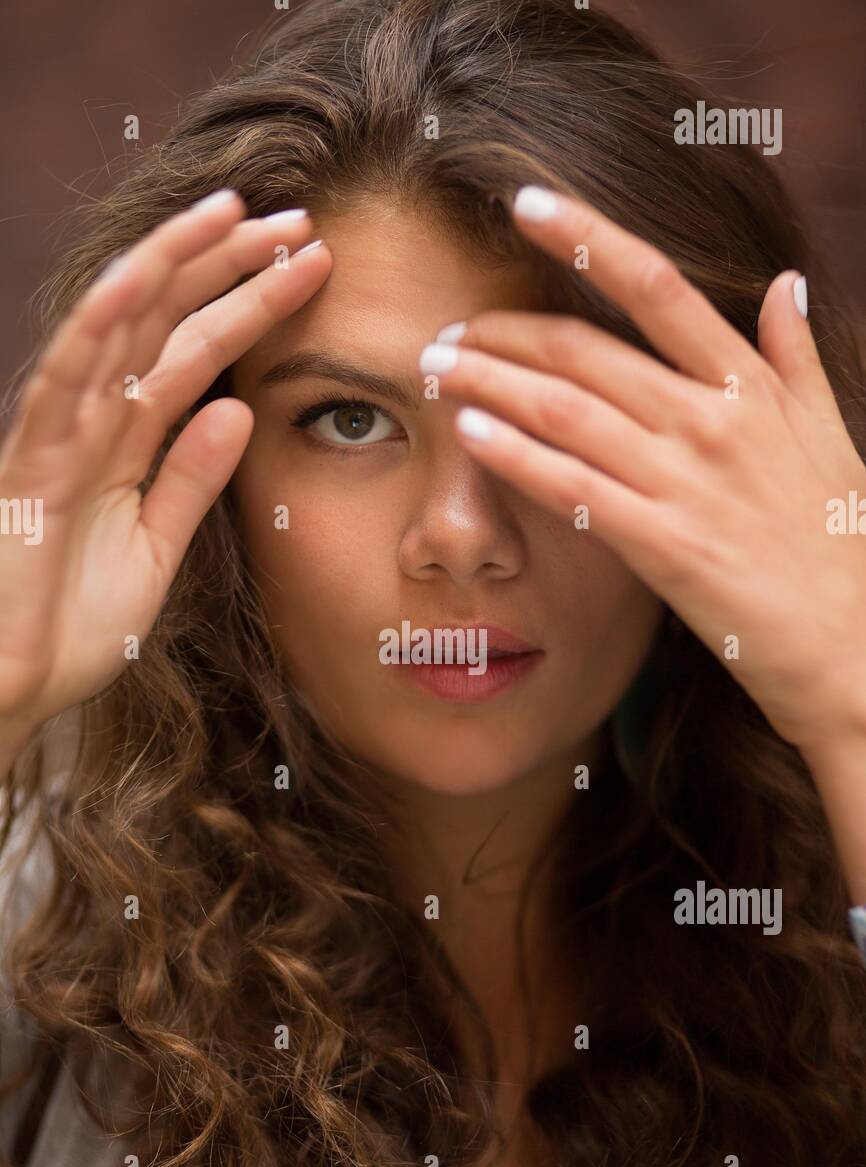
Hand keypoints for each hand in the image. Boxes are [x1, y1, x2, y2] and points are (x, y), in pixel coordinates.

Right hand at [0, 191, 329, 761]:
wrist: (13, 685)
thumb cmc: (72, 622)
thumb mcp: (157, 549)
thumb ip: (193, 481)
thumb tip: (240, 409)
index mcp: (127, 442)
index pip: (197, 351)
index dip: (251, 304)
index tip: (311, 266)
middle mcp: (95, 421)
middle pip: (166, 320)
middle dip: (229, 265)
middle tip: (298, 218)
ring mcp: (61, 432)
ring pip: (118, 325)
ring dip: (175, 264)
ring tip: (234, 213)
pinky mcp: (33, 458)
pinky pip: (66, 375)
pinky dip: (102, 320)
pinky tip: (145, 270)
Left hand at [418, 186, 865, 754]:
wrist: (853, 645)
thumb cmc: (841, 545)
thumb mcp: (830, 436)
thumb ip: (796, 358)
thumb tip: (786, 281)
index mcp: (750, 386)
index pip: (658, 286)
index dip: (588, 235)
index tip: (527, 203)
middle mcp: (713, 421)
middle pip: (587, 351)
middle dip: (505, 331)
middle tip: (449, 329)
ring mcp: (687, 482)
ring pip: (567, 410)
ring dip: (491, 382)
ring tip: (437, 367)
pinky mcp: (665, 545)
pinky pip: (573, 488)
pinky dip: (515, 455)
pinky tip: (467, 432)